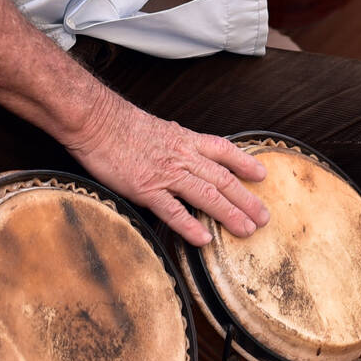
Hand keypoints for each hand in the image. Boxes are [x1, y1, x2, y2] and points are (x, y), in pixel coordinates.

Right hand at [66, 94, 269, 247]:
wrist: (97, 121)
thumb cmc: (122, 124)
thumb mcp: (159, 127)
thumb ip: (177, 141)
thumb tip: (188, 149)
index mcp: (185, 139)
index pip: (224, 150)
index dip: (244, 163)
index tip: (262, 175)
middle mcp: (182, 157)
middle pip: (222, 179)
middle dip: (246, 199)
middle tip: (264, 218)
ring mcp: (165, 174)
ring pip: (206, 196)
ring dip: (230, 214)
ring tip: (247, 230)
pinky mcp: (146, 189)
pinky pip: (173, 211)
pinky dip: (190, 226)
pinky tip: (204, 239)